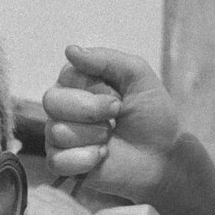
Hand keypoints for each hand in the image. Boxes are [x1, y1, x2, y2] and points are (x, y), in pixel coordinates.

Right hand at [40, 46, 180, 196]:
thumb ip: (106, 59)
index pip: (66, 76)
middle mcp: (64, 107)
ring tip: (109, 139)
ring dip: (93, 136)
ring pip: (56, 131)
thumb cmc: (152, 117)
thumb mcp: (138, 77)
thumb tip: (70, 50)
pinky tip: (101, 157)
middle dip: (90, 111)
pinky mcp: (62, 164)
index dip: (94, 89)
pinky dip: (84, 159)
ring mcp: (60, 136)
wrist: (163, 157)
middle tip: (115, 117)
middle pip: (52, 101)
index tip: (119, 99)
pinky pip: (56, 161)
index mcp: (78, 83)